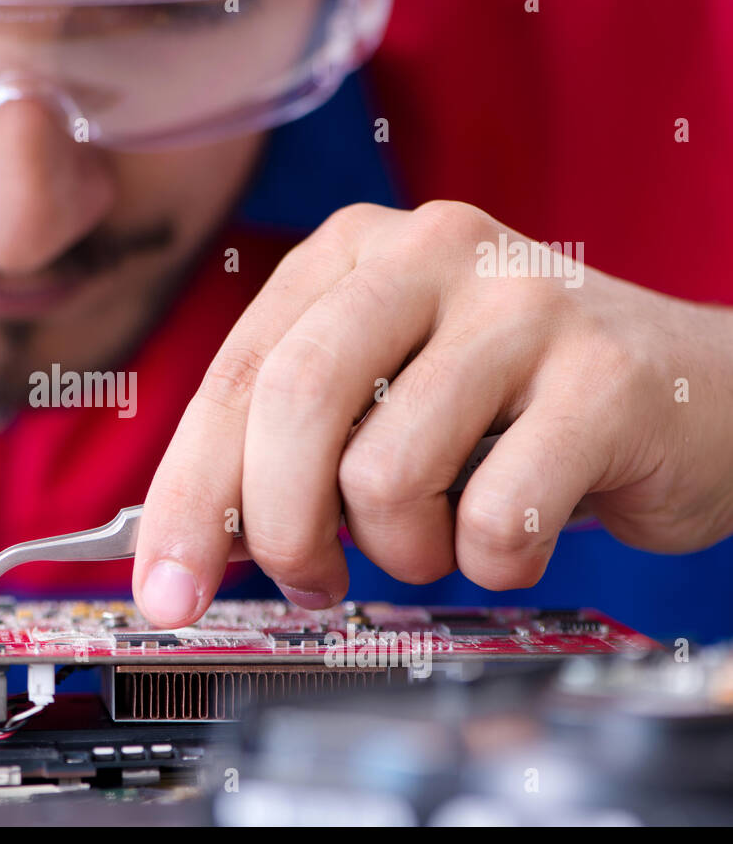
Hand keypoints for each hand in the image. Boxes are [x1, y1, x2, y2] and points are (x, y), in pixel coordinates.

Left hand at [133, 200, 732, 626]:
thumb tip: (194, 542)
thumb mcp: (384, 399)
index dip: (188, 496)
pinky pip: (495, 516)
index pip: (235, 378)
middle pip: (294, 405)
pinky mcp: (606, 374)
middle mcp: (430, 253)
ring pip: (386, 473)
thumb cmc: (512, 408)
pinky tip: (514, 535)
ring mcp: (523, 304)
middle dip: (278, 530)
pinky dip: (489, 562)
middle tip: (309, 584)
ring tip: (442, 538)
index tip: (164, 590)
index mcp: (351, 254)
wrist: (697, 395)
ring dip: (402, 551)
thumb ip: (290, 447)